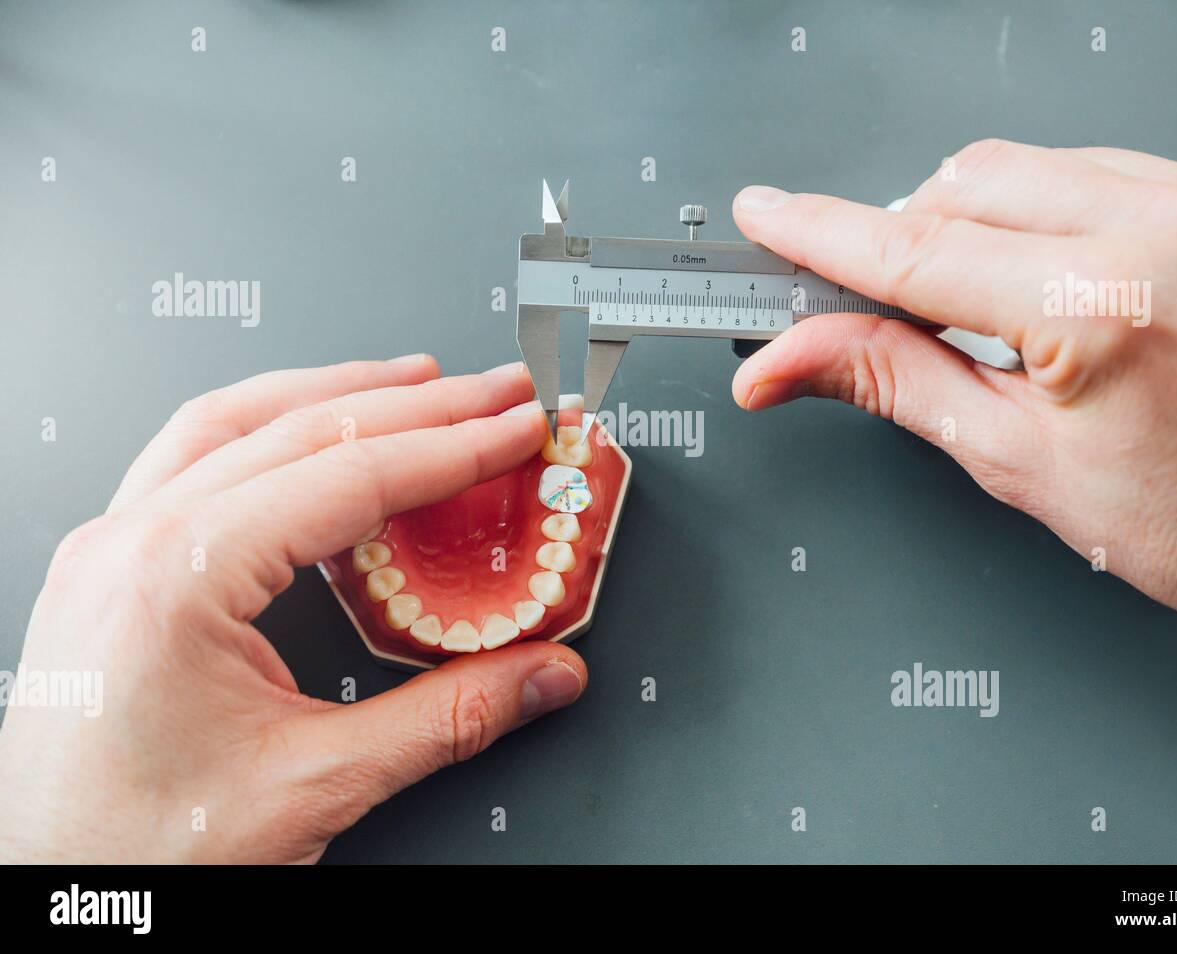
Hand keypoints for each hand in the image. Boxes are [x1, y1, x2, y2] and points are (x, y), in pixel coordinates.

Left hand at [0, 357, 585, 862]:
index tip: (517, 427)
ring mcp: (109, 548)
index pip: (349, 475)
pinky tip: (307, 428)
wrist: (45, 896)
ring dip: (335, 392)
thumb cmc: (135, 851)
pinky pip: (190, 455)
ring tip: (416, 382)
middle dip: (416, 403)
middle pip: (300, 429)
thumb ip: (447, 718)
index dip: (453, 447)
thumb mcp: (314, 783)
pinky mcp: (108, 569)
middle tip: (496, 389)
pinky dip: (268, 426)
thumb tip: (542, 674)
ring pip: (233, 420)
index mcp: (176, 578)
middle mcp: (131, 542)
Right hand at [731, 141, 1176, 678]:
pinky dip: (1064, 213)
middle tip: (876, 300)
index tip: (769, 220)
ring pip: (1042, 165)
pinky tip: (1063, 278)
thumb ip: (892, 382)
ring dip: (985, 221)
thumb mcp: (1021, 463)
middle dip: (907, 232)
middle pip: (971, 183)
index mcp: (1106, 306)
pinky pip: (1119, 169)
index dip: (822, 235)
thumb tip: (792, 358)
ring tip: (993, 311)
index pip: (916, 251)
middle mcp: (1174, 229)